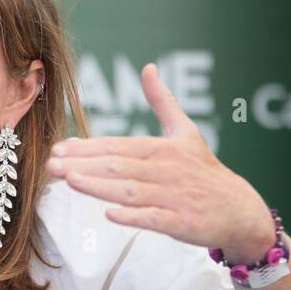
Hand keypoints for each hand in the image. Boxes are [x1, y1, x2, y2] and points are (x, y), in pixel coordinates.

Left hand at [46, 62, 273, 257]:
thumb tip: (148, 67)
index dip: (87, 147)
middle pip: (119, 166)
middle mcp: (166, 169)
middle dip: (83, 164)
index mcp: (162, 148)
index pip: (117, 146)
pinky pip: (156, 219)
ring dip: (100, 186)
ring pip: (132, 191)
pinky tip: (110, 215)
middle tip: (50, 165)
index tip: (57, 148)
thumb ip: (162, 101)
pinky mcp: (183, 222)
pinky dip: (134, 217)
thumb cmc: (204, 170)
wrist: (240, 209)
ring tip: (70, 181)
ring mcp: (174, 196)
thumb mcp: (185, 131)